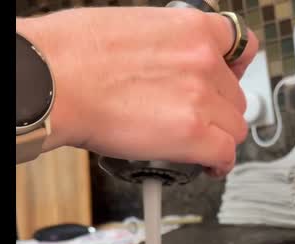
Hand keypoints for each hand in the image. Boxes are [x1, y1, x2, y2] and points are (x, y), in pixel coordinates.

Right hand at [18, 8, 260, 176]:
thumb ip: (162, 46)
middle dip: (218, 109)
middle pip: (234, 95)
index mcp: (191, 27)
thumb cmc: (74, 53)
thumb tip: (162, 66)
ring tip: (196, 145)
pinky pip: (224, 155)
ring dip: (218, 138)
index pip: (239, 47)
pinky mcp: (192, 135)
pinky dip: (218, 164)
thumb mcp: (132, 26)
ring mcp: (201, 98)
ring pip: (234, 128)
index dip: (233, 69)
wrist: (55, 79)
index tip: (226, 80)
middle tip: (196, 119)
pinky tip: (206, 166)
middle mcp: (203, 60)